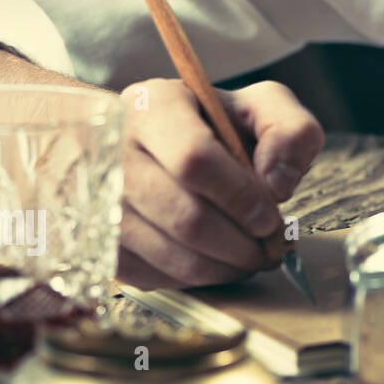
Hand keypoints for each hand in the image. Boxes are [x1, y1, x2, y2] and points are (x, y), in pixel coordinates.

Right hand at [114, 79, 323, 288]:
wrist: (156, 139)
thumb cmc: (214, 125)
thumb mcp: (262, 108)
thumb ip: (289, 132)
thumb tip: (278, 184)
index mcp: (154, 105)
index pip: (194, 159)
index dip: (240, 197)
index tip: (269, 216)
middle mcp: (113, 148)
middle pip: (183, 214)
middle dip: (237, 243)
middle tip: (266, 249)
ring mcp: (95, 195)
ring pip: (165, 253)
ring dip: (220, 267)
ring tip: (248, 259)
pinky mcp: (93, 236)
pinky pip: (145, 274)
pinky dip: (190, 279)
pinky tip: (214, 263)